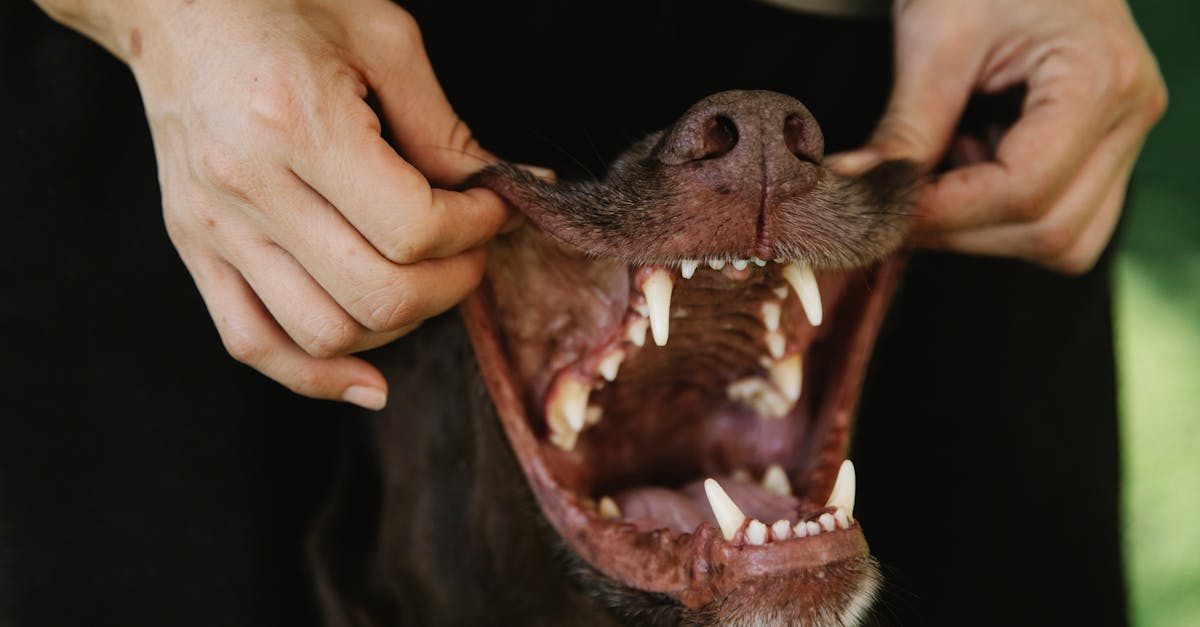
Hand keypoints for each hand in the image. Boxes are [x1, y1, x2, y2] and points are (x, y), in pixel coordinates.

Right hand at [38, 0, 511, 407]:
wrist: (175, 5)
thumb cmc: (281, 5)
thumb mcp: (382, 40)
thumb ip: (444, 127)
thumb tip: (511, 187)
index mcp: (298, 123)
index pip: (413, 229)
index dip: (476, 229)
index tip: (492, 206)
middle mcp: (248, 187)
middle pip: (378, 293)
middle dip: (452, 284)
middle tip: (471, 249)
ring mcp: (214, 228)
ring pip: (325, 332)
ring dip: (398, 324)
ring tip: (423, 282)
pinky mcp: (196, 249)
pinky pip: (254, 344)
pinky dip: (316, 376)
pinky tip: (368, 379)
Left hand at [832, 0, 1165, 273]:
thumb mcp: (936, 36)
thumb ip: (906, 125)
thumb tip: (858, 190)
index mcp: (1100, 78)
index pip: (1025, 189)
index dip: (947, 212)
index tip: (884, 209)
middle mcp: (1127, 117)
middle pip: (1051, 230)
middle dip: (960, 231)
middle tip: (892, 208)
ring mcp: (1122, 137)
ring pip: (1064, 239)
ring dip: (984, 229)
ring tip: (938, 176)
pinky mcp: (1102, 148)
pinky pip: (1061, 216)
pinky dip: (1002, 214)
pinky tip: (965, 167)